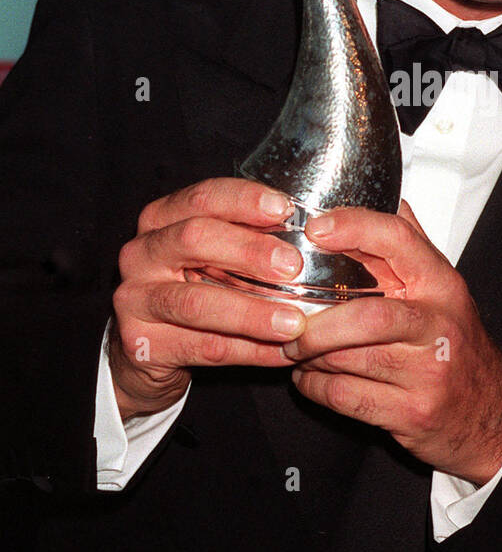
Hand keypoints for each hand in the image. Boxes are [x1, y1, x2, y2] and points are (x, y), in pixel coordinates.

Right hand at [109, 178, 306, 419]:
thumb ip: (247, 239)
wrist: (146, 348)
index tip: (284, 209)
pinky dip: (250, 351)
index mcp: (161, 219)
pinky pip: (204, 347)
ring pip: (196, 303)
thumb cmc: (194, 288)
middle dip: (248, 250)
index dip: (243, 200)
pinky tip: (283, 353)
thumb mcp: (212, 256)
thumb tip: (316, 234)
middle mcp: (141, 253)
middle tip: (293, 266)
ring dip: (251, 313)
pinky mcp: (142, 345)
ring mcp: (135, 300)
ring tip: (294, 324)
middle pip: (194, 238)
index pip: (201, 197)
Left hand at [282, 202, 501, 484]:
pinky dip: (313, 385)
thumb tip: (384, 195)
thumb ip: (411, 244)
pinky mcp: (411, 412)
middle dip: (318, 323)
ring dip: (308, 354)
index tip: (316, 228)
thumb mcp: (442, 288)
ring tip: (294, 345)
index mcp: (442, 285)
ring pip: (348, 360)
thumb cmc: (454, 341)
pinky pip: (343, 396)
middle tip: (289, 320)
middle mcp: (437, 326)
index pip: (398, 241)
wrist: (491, 412)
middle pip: (368, 316)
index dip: (353, 228)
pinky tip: (309, 376)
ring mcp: (426, 373)